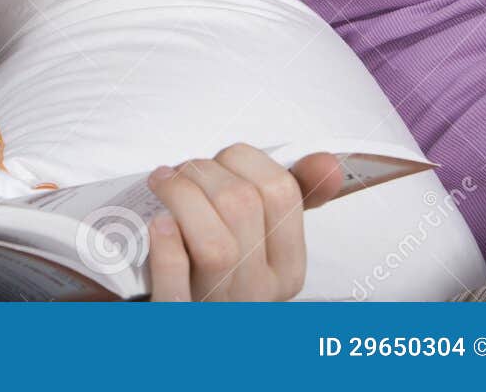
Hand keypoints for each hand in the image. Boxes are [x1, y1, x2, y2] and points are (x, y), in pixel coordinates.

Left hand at [146, 145, 342, 300]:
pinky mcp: (175, 318)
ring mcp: (217, 309)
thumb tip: (328, 163)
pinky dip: (166, 244)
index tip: (217, 163)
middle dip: (203, 171)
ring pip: (215, 243)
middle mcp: (258, 292)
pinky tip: (158, 222)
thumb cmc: (214, 273)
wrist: (177, 325)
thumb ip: (289, 199)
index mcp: (287, 268)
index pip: (282, 192)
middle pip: (242, 206)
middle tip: (181, 173)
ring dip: (180, 195)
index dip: (241, 159)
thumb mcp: (258, 241)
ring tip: (162, 184)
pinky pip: (176, 282)